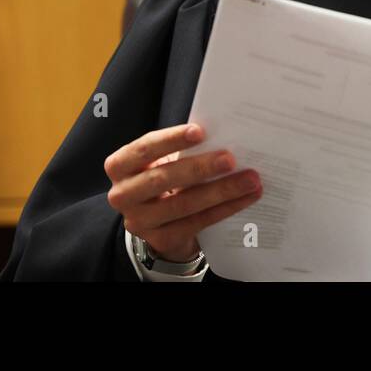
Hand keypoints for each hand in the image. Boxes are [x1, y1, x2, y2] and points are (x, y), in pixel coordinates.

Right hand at [105, 122, 262, 261]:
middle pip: (163, 178)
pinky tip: (246, 198)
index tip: (200, 132)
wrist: (156, 219)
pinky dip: (225, 208)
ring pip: (183, 204)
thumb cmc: (163, 176)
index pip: (145, 148)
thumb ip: (181, 149)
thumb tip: (222, 134)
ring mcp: (139, 221)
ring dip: (221, 190)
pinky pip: (197, 222)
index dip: (171, 139)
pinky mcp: (161, 239)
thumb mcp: (161, 160)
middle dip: (200, 168)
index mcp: (120, 165)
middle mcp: (123, 194)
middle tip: (231, 159)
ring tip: (249, 179)